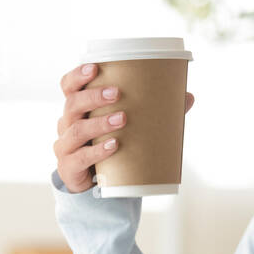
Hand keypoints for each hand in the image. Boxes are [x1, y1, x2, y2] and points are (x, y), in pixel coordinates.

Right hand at [53, 62, 195, 193]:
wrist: (94, 186)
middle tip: (117, 93)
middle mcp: (66, 124)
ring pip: (76, 130)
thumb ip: (153, 111)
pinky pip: (80, 158)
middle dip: (93, 96)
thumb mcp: (125, 128)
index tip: (94, 67)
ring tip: (122, 118)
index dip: (77, 76)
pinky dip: (97, 151)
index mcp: (77, 109)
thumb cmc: (110, 146)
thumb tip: (188, 96)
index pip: (68, 87)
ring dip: (99, 123)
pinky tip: (113, 146)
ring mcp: (65, 146)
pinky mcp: (69, 167)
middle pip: (72, 105)